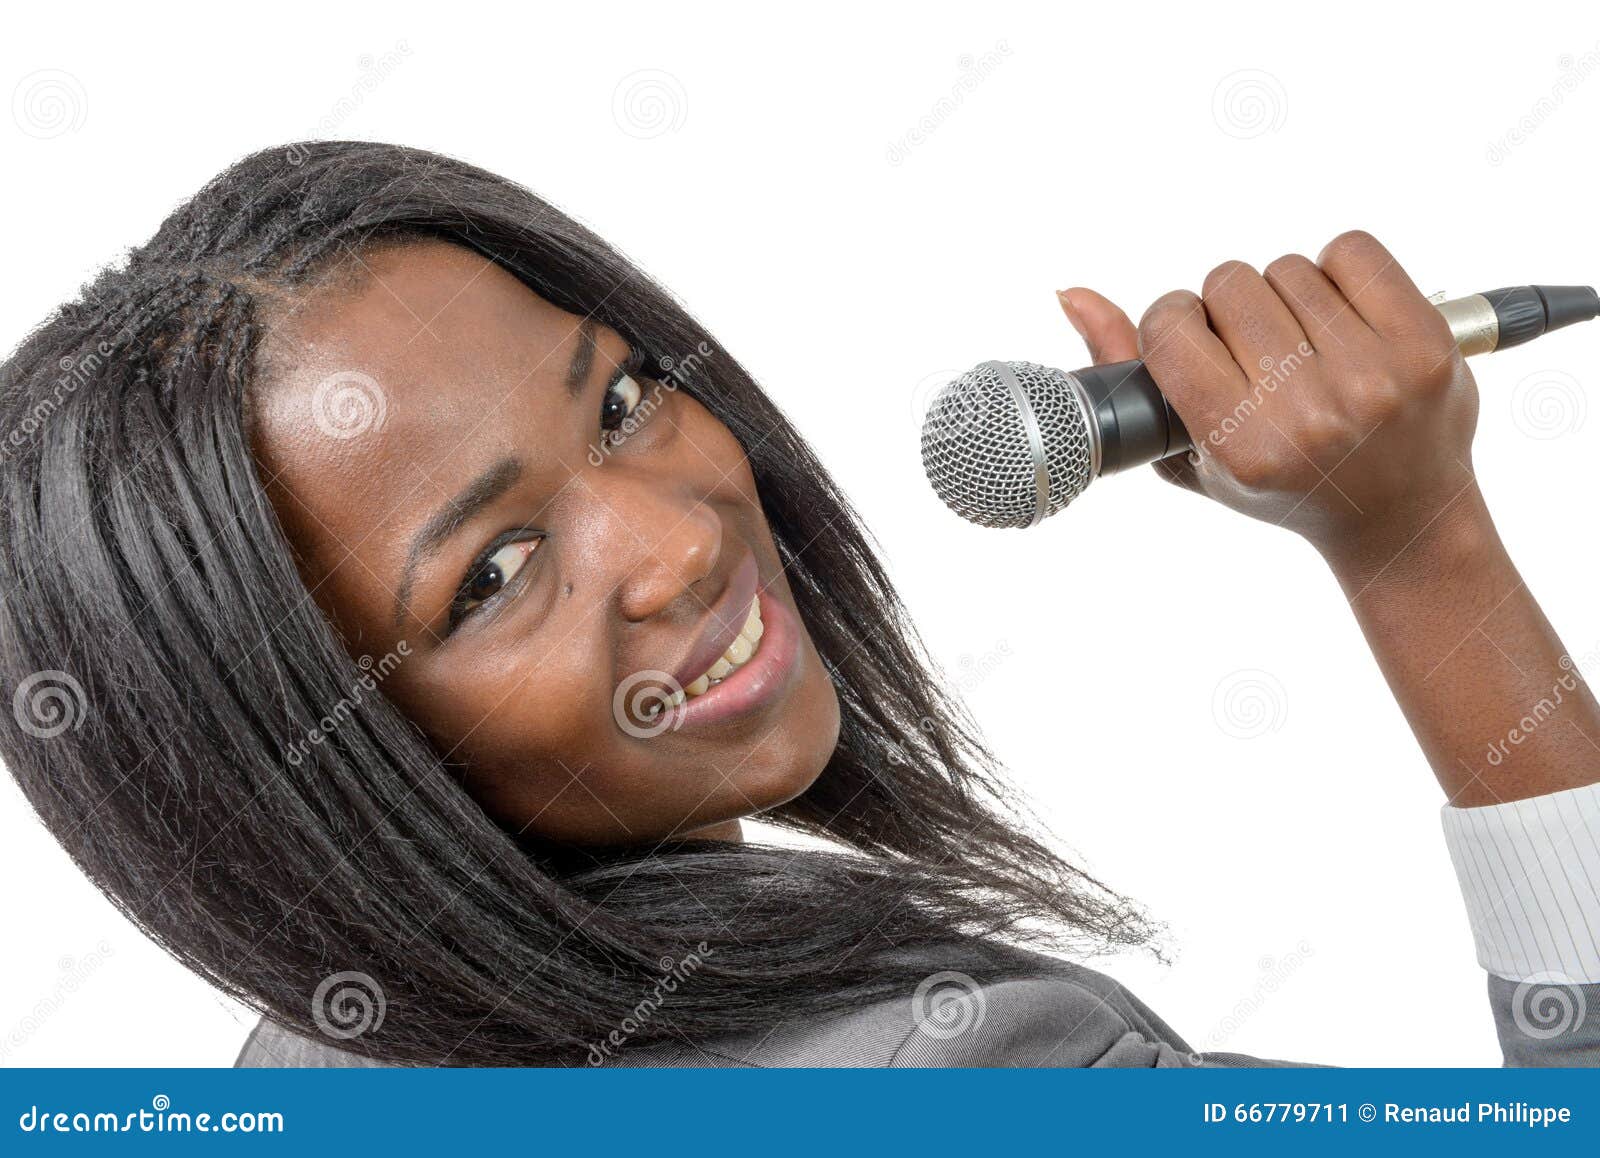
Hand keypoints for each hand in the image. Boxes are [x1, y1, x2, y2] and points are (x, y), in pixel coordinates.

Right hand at [1058, 232, 1482, 568]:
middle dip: (1230, 310)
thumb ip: (1127, 374)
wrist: (1399, 516)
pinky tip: (1343, 317)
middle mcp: (1309, 412)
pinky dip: (1339, 271)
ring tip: (1304, 346)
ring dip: (1286, 296)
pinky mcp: (1426, 342)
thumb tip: (1071, 294)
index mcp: (1244, 445)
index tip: (1194, 346)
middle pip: (1230, 283)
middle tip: (1254, 354)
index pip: (1173, 326)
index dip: (1174, 324)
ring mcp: (1375, 376)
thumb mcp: (1190, 454)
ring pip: (1288, 267)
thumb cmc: (1281, 485)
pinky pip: (1352, 250)